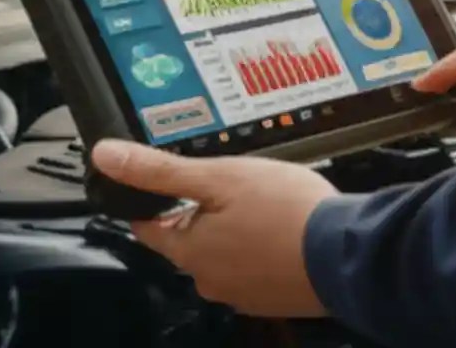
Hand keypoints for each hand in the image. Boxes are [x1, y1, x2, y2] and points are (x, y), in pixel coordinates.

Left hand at [91, 139, 336, 317]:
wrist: (349, 255)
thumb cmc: (286, 213)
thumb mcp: (217, 176)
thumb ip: (158, 170)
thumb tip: (105, 156)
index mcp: (188, 252)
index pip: (148, 226)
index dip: (153, 200)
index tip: (164, 183)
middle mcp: (209, 281)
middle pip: (188, 240)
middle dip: (202, 212)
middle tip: (228, 185)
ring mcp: (243, 294)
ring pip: (224, 254)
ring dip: (234, 230)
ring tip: (261, 204)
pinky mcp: (274, 299)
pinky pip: (254, 268)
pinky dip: (261, 248)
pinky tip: (282, 229)